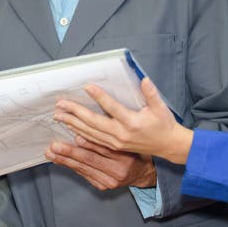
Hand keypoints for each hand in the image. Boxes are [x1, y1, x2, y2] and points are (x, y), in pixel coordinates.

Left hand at [45, 135, 156, 190]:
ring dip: (65, 160)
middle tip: (54, 146)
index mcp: (125, 158)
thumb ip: (110, 136)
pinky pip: (84, 175)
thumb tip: (83, 133)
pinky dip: (72, 167)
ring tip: (51, 153)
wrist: (144, 174)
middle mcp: (117, 171)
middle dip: (70, 153)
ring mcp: (109, 181)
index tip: (73, 133)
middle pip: (90, 160)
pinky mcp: (103, 186)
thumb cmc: (135, 152)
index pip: (103, 148)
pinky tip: (60, 161)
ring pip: (84, 168)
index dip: (87, 141)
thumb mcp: (129, 141)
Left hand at [55, 77, 192, 164]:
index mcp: (132, 122)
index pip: (112, 108)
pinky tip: (70, 127)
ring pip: (90, 132)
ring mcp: (116, 142)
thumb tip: (143, 79)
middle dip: (75, 112)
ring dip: (73, 123)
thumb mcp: (161, 108)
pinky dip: (80, 133)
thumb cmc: (164, 124)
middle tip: (60, 104)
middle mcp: (121, 134)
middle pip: (94, 122)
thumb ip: (151, 93)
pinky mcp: (114, 147)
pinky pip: (93, 140)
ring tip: (59, 115)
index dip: (99, 97)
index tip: (87, 87)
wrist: (168, 146)